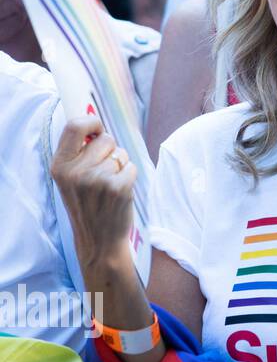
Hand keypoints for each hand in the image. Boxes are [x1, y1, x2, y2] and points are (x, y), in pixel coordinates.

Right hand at [50, 115, 137, 266]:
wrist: (99, 239)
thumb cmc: (88, 204)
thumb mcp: (71, 179)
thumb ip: (78, 153)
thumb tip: (94, 123)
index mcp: (60, 166)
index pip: (75, 126)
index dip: (91, 121)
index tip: (98, 128)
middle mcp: (76, 172)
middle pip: (106, 139)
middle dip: (110, 150)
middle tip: (103, 172)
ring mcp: (97, 180)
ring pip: (121, 153)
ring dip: (120, 165)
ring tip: (109, 185)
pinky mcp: (118, 187)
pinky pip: (131, 166)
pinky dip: (130, 176)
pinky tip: (119, 192)